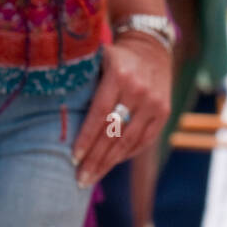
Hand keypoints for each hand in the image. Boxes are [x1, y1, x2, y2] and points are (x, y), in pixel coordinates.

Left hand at [71, 33, 172, 187]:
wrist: (150, 47)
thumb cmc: (115, 57)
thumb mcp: (99, 61)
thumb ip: (85, 85)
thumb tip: (63, 119)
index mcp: (119, 75)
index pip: (100, 114)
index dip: (86, 139)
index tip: (73, 159)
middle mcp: (139, 90)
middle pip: (113, 133)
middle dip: (95, 159)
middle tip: (80, 179)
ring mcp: (154, 103)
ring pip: (128, 141)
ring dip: (109, 163)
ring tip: (92, 177)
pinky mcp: (163, 113)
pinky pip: (143, 141)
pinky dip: (125, 154)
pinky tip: (110, 164)